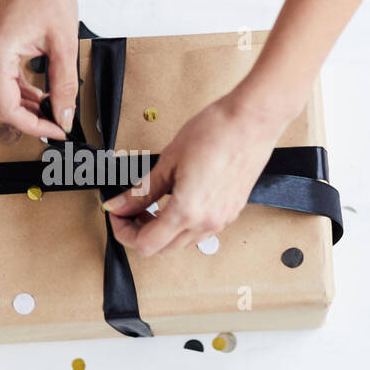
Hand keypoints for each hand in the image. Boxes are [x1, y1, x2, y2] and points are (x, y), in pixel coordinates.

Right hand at [0, 0, 78, 140]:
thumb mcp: (64, 45)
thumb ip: (64, 86)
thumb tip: (65, 116)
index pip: (8, 108)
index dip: (34, 125)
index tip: (57, 130)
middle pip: (4, 104)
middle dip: (33, 117)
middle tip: (60, 123)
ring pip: (4, 93)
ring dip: (29, 104)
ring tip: (56, 110)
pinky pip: (5, 79)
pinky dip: (24, 90)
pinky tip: (44, 95)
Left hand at [104, 90, 290, 255]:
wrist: (252, 121)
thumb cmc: (216, 132)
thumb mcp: (168, 161)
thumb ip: (142, 191)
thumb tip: (119, 205)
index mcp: (188, 212)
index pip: (145, 244)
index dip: (123, 232)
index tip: (117, 214)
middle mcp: (207, 223)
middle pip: (162, 248)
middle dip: (140, 232)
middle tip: (130, 209)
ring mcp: (222, 220)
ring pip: (181, 242)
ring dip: (161, 230)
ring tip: (151, 204)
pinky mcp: (231, 212)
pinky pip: (200, 231)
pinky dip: (181, 224)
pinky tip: (174, 202)